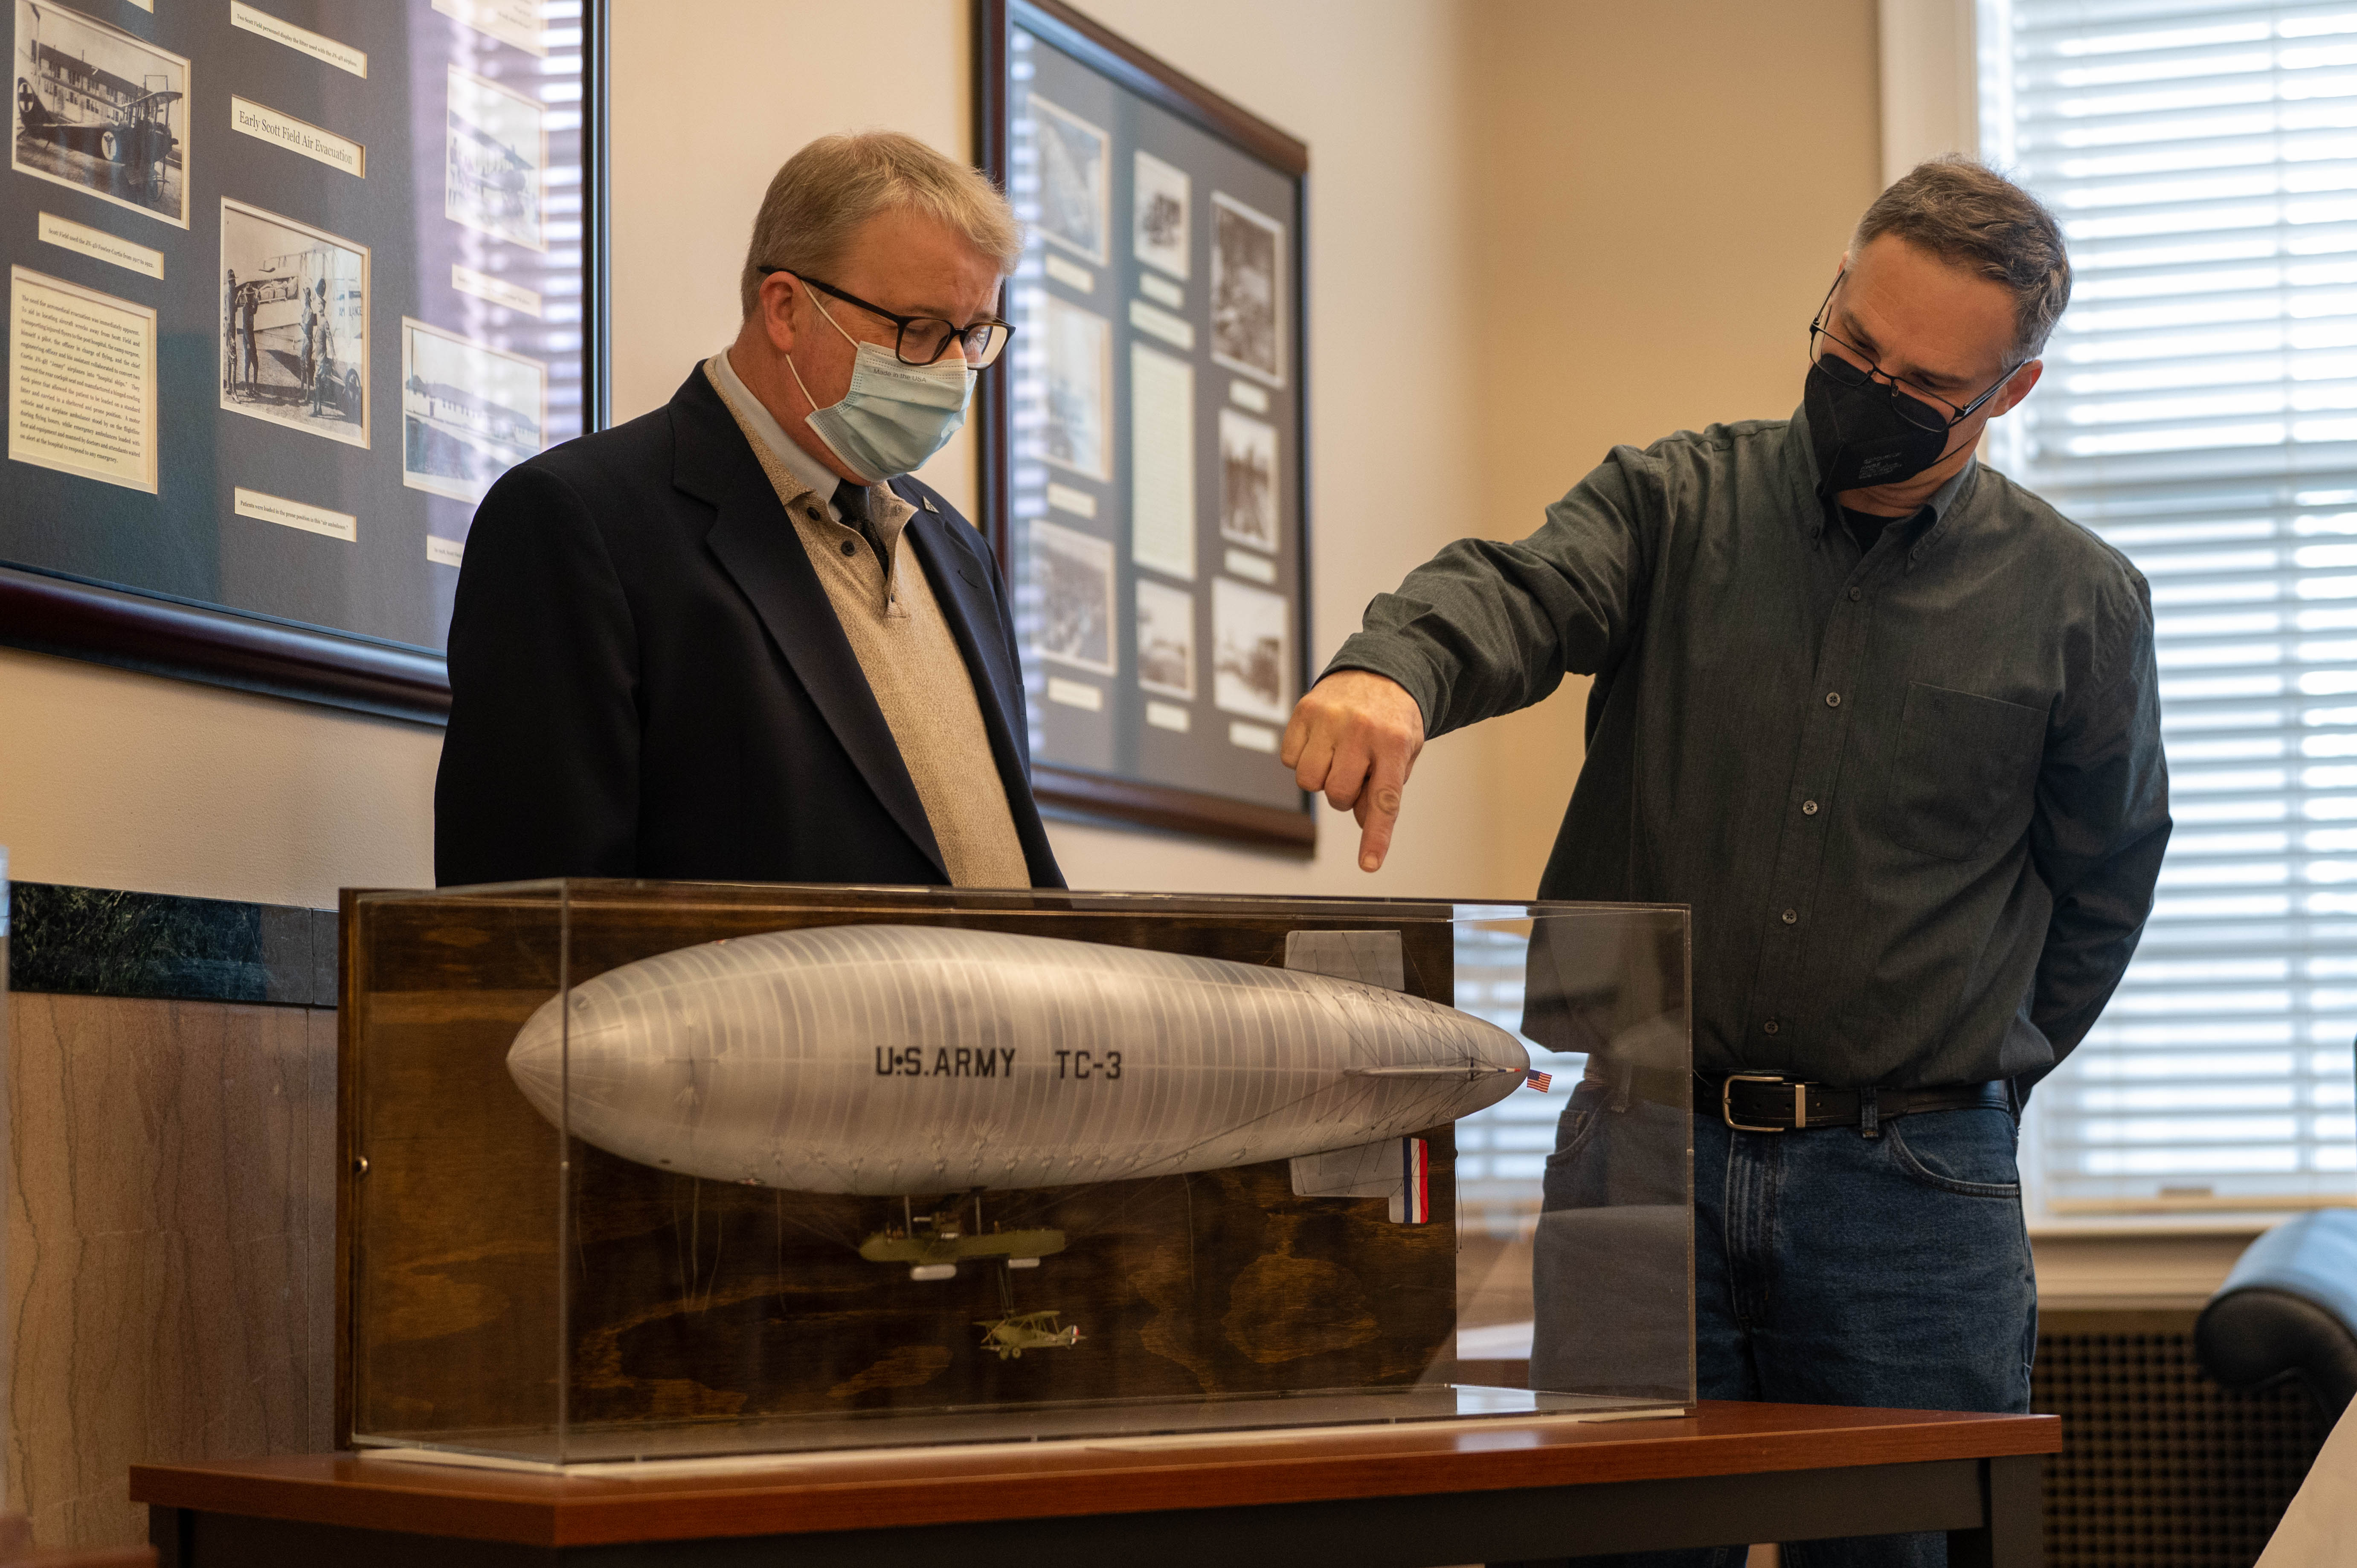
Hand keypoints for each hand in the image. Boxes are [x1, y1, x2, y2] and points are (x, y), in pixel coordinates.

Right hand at [1282, 671, 1425, 872]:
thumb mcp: (1403, 754)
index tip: (1368, 864)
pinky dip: (1301, 759)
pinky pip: (1289, 759)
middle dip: (1344, 796)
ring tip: (1337, 758)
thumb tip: (1359, 821)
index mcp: (1393, 743)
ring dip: (1320, 779)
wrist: (1379, 669)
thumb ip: (1383, 789)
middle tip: (1355, 774)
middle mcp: (1361, 730)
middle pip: (1337, 795)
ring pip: (1309, 781)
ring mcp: (1329, 718)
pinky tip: (1320, 743)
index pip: (1383, 801)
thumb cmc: (1392, 721)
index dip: (1376, 836)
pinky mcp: (1304, 710)